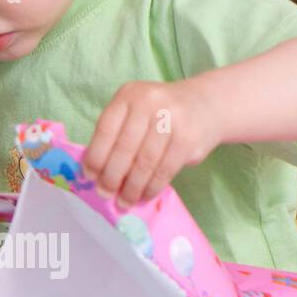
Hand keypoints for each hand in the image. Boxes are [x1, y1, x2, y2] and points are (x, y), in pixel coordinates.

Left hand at [82, 78, 221, 206]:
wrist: (207, 104)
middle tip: (104, 194)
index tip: (90, 177)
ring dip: (132, 188)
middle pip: (124, 148)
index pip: (105, 129)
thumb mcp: (137, 111)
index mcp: (129, 94)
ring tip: (124, 201)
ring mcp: (171, 119)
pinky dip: (152, 187)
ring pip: (144, 163)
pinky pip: (164, 170)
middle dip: (111, 177)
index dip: (96, 157)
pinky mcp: (188, 138)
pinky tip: (145, 195)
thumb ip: (117, 133)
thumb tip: (97, 173)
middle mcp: (149, 102)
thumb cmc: (162, 114)